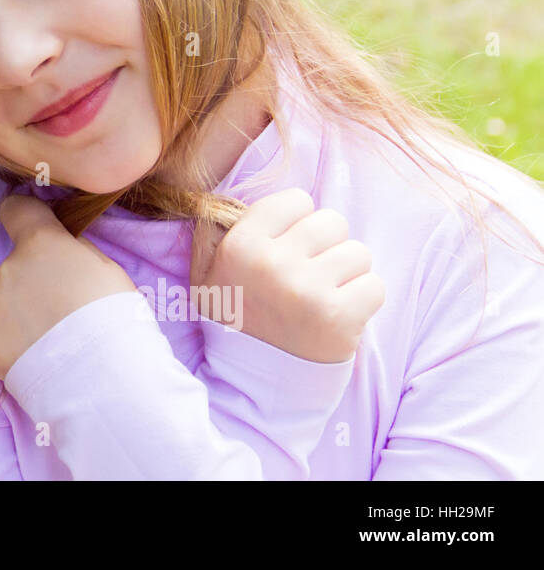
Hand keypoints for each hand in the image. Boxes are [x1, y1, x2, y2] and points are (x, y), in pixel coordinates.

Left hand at [0, 194, 137, 380]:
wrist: (99, 377)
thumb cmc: (115, 320)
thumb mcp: (107, 270)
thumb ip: (74, 251)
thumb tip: (59, 248)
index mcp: (41, 243)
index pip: (16, 210)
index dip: (24, 219)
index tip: (32, 232)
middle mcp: (9, 267)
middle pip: (16, 265)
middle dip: (33, 282)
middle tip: (60, 311)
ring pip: (4, 300)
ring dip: (21, 314)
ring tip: (51, 340)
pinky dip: (9, 342)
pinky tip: (34, 355)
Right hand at [191, 188, 385, 362]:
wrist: (253, 382)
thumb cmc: (237, 317)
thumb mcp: (206, 272)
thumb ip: (215, 231)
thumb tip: (225, 199)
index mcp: (240, 245)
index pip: (297, 200)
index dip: (298, 224)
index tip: (288, 249)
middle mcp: (271, 262)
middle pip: (333, 222)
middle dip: (327, 247)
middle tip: (310, 276)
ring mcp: (305, 289)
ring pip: (358, 253)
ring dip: (347, 275)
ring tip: (324, 297)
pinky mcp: (338, 316)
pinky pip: (375, 285)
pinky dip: (363, 301)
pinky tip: (339, 314)